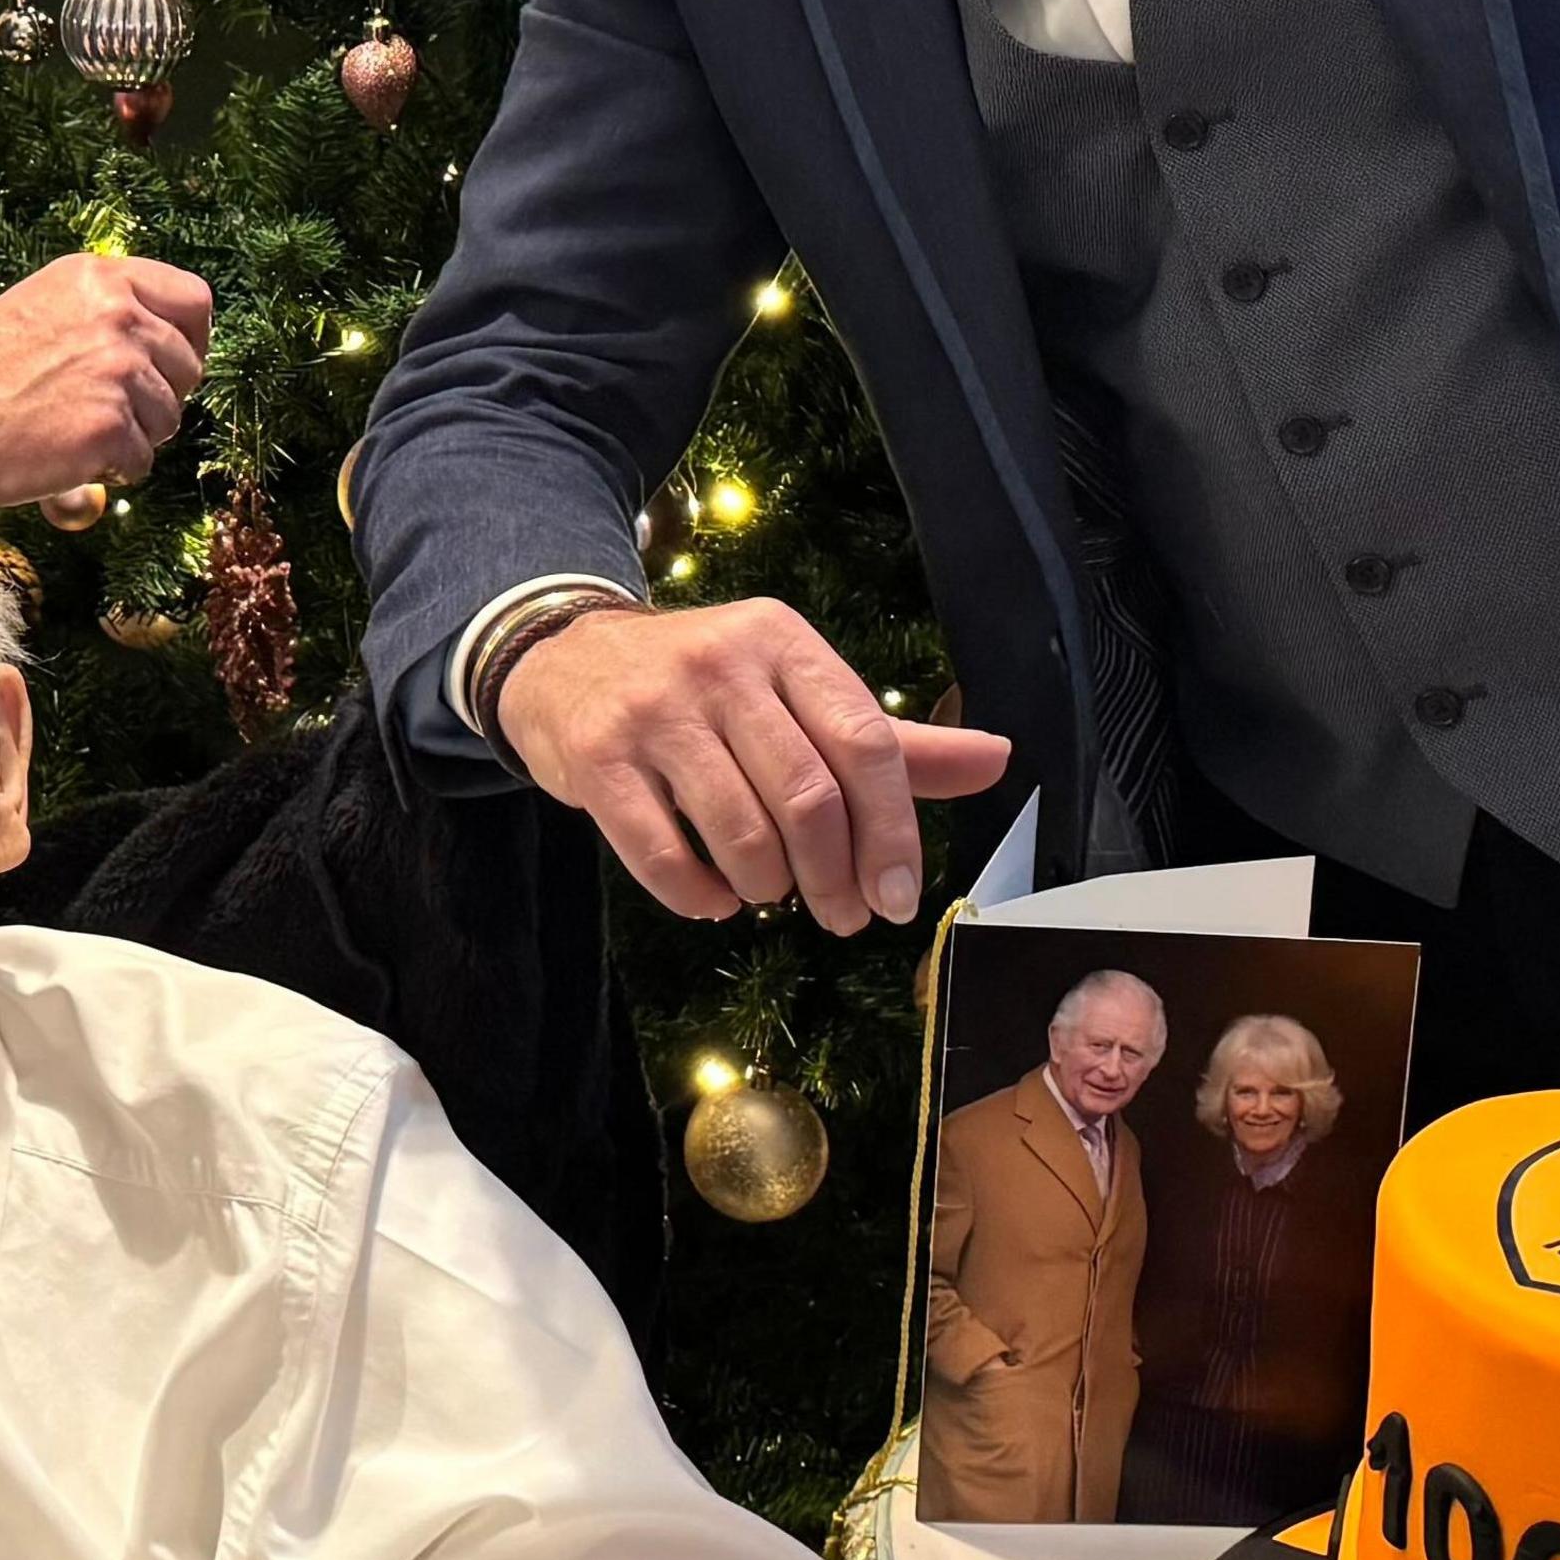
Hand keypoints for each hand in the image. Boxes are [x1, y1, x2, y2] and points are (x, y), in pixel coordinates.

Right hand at [0, 256, 211, 512]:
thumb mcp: (40, 308)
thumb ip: (102, 313)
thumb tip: (161, 341)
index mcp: (97, 278)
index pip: (194, 298)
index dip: (192, 337)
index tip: (177, 360)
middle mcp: (116, 316)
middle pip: (188, 364)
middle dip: (162, 395)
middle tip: (113, 411)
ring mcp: (117, 371)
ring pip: (170, 416)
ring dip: (135, 435)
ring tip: (74, 431)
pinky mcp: (110, 427)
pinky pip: (143, 460)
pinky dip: (113, 470)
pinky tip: (66, 457)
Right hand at [495, 602, 1010, 932]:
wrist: (562, 659)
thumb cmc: (700, 686)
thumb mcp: (793, 688)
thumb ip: (892, 737)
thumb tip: (997, 759)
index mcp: (784, 642)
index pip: (864, 742)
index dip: (892, 832)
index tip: (899, 898)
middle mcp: (721, 666)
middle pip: (808, 796)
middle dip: (835, 876)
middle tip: (843, 917)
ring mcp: (655, 711)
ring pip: (740, 830)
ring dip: (768, 887)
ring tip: (770, 893)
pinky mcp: (597, 758)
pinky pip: (660, 854)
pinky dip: (699, 895)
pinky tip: (713, 898)